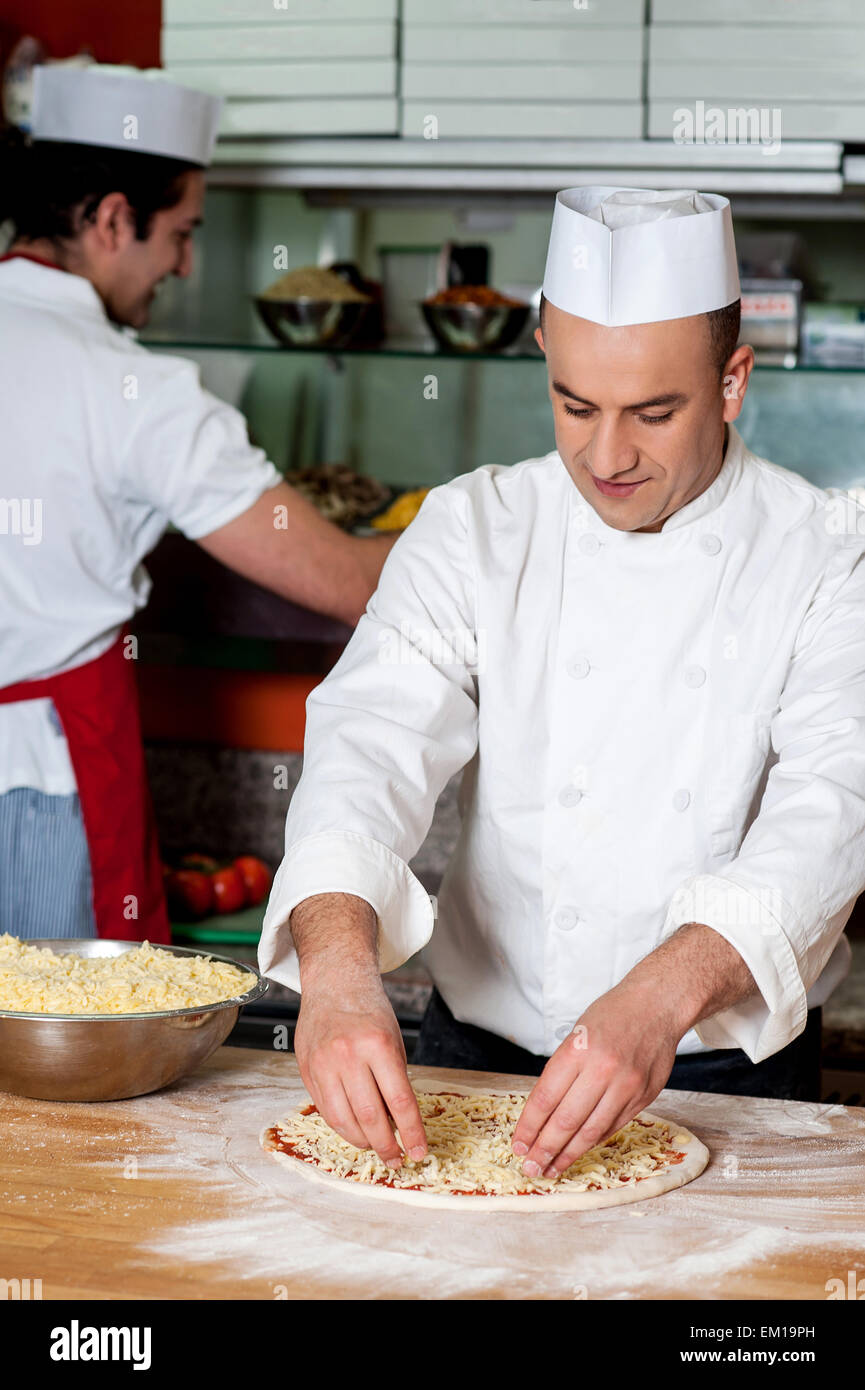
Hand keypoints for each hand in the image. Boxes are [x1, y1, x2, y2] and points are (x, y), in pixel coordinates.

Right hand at [293, 969, 427, 1168]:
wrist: (333, 982)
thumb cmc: (369, 1011)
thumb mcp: (393, 1039)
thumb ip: (394, 1080)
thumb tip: (398, 1124)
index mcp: (378, 1045)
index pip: (400, 1100)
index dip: (411, 1133)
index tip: (419, 1152)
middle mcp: (349, 1055)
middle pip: (370, 1116)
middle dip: (386, 1145)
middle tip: (396, 1159)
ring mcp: (324, 1063)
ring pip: (344, 1120)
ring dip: (363, 1141)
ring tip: (375, 1146)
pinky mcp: (307, 1070)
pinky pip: (325, 1110)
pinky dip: (342, 1127)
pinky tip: (354, 1131)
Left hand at [511, 980, 680, 1178]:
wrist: (658, 1005)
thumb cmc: (612, 1015)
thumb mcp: (576, 1033)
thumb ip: (562, 1071)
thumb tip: (543, 1112)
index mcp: (578, 1050)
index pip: (546, 1098)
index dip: (530, 1126)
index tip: (519, 1145)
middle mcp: (602, 1070)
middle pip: (566, 1120)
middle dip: (545, 1149)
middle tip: (532, 1168)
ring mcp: (626, 1086)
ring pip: (591, 1131)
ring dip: (568, 1154)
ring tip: (552, 1169)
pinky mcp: (644, 1097)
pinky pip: (613, 1126)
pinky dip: (593, 1141)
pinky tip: (579, 1150)